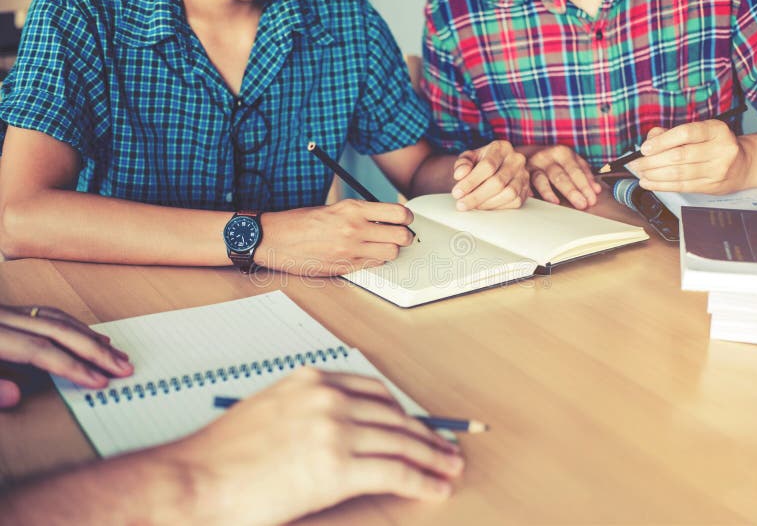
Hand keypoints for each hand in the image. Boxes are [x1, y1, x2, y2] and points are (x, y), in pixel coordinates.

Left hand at [0, 305, 132, 407]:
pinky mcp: (7, 315)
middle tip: (123, 366)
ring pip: (56, 318)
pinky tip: (87, 335)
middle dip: (94, 350)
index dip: (72, 366)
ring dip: (88, 336)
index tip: (100, 382)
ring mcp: (5, 314)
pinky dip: (72, 325)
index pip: (40, 349)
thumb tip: (15, 396)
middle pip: (57, 330)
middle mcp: (2, 319)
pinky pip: (47, 314)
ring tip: (114, 353)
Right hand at [170, 367, 463, 525]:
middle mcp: (328, 398)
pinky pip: (396, 471)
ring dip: (432, 457)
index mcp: (312, 380)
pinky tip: (434, 488)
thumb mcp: (270, 412)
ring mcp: (335, 430)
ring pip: (402, 441)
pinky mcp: (338, 467)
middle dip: (426, 434)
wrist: (195, 480)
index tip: (416, 424)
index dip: (403, 411)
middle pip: (395, 415)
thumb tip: (342, 429)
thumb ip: (308, 411)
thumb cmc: (223, 455)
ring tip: (449, 469)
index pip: (375, 391)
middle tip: (445, 447)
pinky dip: (422, 480)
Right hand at [257, 200, 414, 275]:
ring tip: (383, 245)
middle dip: (404, 236)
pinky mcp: (345, 267)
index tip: (406, 219)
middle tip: (401, 235)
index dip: (407, 218)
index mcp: (352, 209)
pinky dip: (375, 260)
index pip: (398, 213)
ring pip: (391, 254)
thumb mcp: (334, 208)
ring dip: (391, 250)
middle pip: (401, 237)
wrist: (276, 239)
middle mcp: (354, 229)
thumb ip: (361, 213)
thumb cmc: (301, 222)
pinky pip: (373, 265)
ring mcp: (350, 250)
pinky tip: (366, 254)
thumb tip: (385, 218)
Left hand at [451, 140, 529, 210]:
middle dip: (476, 196)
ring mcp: (523, 175)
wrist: (496, 169)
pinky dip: (497, 207)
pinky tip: (484, 207)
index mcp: (501, 147)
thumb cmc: (480, 162)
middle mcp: (516, 160)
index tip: (457, 193)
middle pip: (497, 181)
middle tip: (461, 204)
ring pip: (508, 193)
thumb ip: (462, 164)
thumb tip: (460, 175)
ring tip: (472, 206)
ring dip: (487, 203)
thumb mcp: (469, 159)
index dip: (471, 181)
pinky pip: (514, 202)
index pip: (487, 165)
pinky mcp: (526, 190)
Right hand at [526, 145, 600, 209]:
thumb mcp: (573, 162)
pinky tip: (533, 198)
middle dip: (572, 191)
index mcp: (563, 153)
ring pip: (541, 179)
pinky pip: (525, 183)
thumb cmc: (556, 160)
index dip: (585, 186)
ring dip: (548, 192)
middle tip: (581, 204)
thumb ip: (585, 174)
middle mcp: (547, 157)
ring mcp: (533, 165)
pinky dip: (528, 190)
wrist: (532, 153)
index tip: (591, 199)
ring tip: (556, 203)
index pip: (576, 171)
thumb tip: (596, 190)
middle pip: (560, 176)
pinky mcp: (522, 174)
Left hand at [630, 120, 748, 193]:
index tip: (644, 148)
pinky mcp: (712, 186)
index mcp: (716, 130)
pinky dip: (661, 185)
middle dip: (652, 161)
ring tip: (640, 173)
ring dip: (654, 174)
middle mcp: (721, 149)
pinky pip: (681, 186)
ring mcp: (718, 169)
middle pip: (679, 156)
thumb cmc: (713, 145)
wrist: (742, 165)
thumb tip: (650, 139)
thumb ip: (672, 133)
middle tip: (636, 163)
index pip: (686, 133)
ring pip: (679, 173)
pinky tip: (648, 183)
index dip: (662, 141)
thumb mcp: (699, 132)